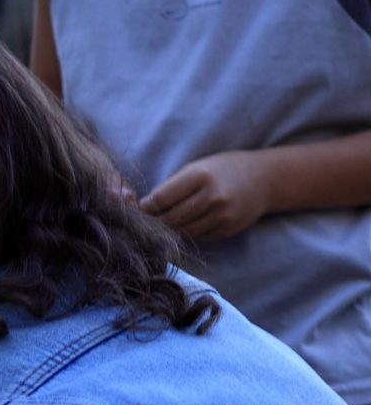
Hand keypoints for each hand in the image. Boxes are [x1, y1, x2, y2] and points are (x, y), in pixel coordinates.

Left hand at [141, 150, 270, 240]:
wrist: (265, 179)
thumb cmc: (223, 170)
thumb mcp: (197, 168)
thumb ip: (171, 186)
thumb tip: (142, 206)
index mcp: (201, 176)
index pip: (161, 198)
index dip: (146, 206)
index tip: (140, 207)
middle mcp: (212, 197)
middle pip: (170, 218)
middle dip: (155, 221)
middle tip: (147, 219)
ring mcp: (221, 216)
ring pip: (182, 231)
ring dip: (169, 229)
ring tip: (163, 223)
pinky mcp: (227, 229)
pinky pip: (197, 237)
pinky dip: (186, 233)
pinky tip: (184, 225)